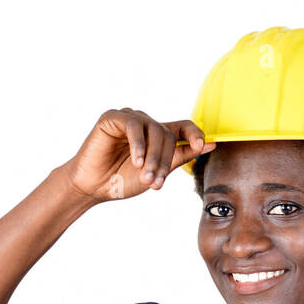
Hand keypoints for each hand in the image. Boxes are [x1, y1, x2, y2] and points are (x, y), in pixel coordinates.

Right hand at [63, 109, 214, 202]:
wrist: (93, 187)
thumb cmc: (122, 181)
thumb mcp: (157, 172)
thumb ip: (180, 156)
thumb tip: (210, 144)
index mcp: (158, 137)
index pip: (184, 127)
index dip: (195, 134)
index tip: (203, 146)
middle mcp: (146, 125)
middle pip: (168, 135)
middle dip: (164, 162)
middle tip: (155, 183)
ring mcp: (130, 119)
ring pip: (154, 130)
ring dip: (152, 157)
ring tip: (145, 177)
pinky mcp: (114, 117)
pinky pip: (133, 125)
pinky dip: (138, 145)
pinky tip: (135, 161)